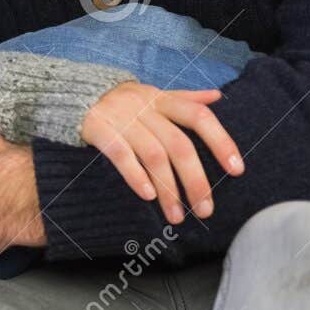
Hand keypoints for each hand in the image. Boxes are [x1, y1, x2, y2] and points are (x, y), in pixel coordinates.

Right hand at [79, 83, 245, 223]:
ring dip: (168, 189)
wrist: (73, 93)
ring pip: (153, 155)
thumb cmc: (122, 102)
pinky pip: (120, 154)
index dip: (221, 141)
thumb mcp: (153, 95)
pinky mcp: (99, 129)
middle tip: (205, 210)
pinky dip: (136, 176)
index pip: (199, 117)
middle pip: (178, 144)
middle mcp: (144, 107)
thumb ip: (185, 98)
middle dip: (195, 180)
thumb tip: (217, 97)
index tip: (237, 170)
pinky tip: (148, 196)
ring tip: (176, 216)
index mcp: (162, 99)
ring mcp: (121, 118)